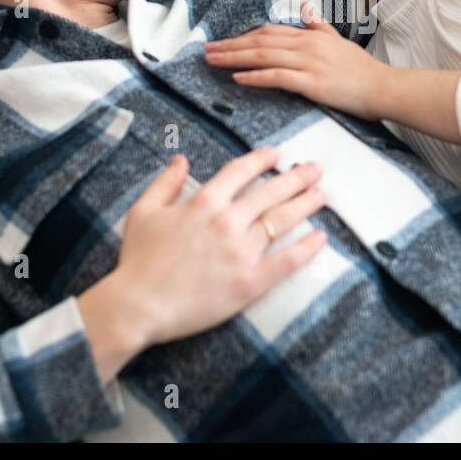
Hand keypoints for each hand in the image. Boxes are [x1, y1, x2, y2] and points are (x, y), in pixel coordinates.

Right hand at [80, 147, 327, 361]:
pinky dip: (306, 248)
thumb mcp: (143, 212)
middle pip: (270, 192)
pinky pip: (287, 261)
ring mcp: (241, 251)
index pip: (240, 171)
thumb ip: (164, 183)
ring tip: (322, 195)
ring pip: (282, 221)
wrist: (139, 305)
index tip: (277, 154)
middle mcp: (227, 221)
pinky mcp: (250, 281)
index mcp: (204, 202)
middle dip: (296, 178)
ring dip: (305, 204)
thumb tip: (180, 159)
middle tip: (315, 169)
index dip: (261, 159)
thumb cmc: (138, 260)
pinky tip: (320, 237)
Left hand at [204, 2, 390, 119]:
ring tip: (213, 61)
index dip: (244, 35)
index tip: (223, 40)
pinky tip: (238, 78)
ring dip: (235, 57)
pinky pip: (277, 77)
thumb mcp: (338, 41)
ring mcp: (308, 63)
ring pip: (263, 56)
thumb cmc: (361, 70)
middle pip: (260, 41)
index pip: (270, 31)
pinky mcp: (312, 83)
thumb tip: (305, 7)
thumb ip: (318, 25)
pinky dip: (255, 76)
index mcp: (310, 36)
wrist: (383, 87)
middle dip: (231, 45)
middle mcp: (306, 46)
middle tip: (206, 50)